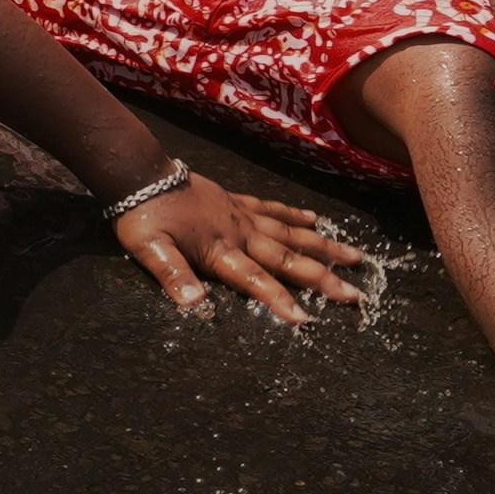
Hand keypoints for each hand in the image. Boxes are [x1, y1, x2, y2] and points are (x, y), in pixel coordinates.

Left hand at [111, 175, 360, 323]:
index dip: (280, 300)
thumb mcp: (149, 250)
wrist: (139, 173)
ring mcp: (241, 214)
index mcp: (220, 249)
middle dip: (322, 278)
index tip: (306, 319)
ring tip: (355, 257)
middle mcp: (239, 232)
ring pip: (290, 233)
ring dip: (323, 246)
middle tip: (354, 294)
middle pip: (288, 258)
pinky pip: (272, 208)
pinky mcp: (236, 200)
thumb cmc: (142, 217)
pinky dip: (294, 215)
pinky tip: (315, 219)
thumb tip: (194, 305)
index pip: (256, 280)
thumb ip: (173, 275)